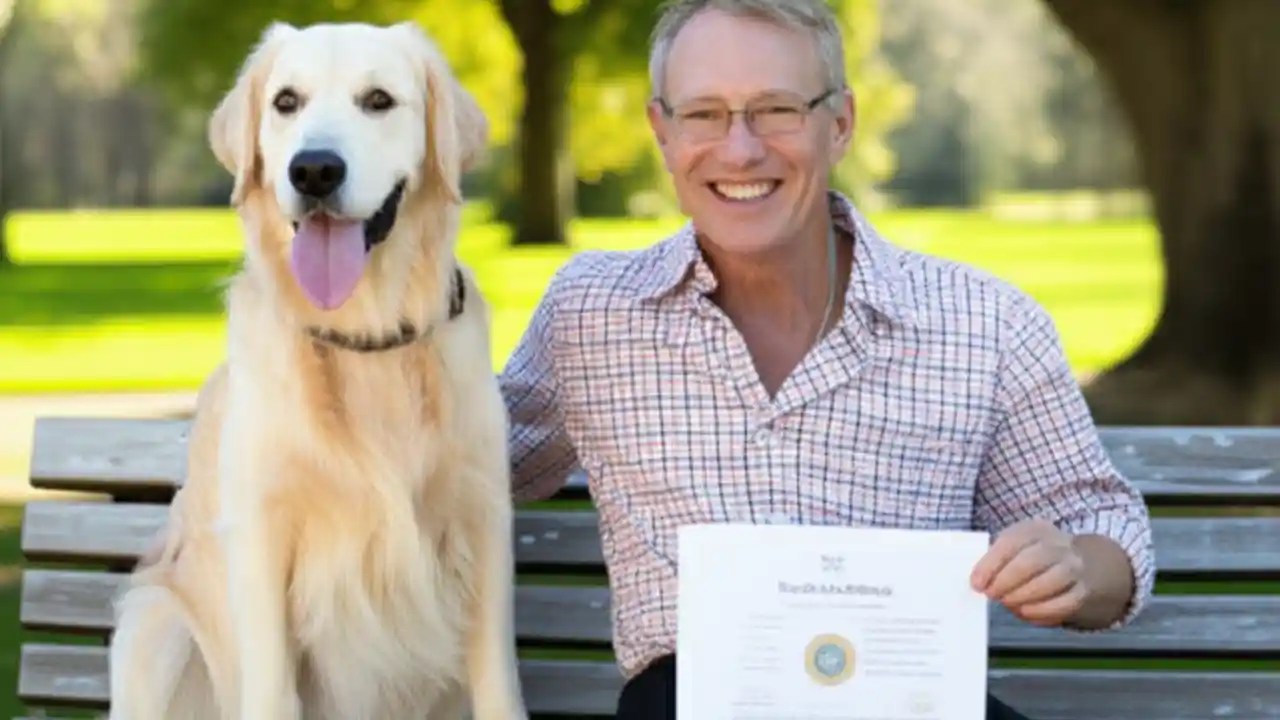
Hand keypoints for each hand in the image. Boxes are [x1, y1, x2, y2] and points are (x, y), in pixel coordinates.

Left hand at [969, 518, 1086, 626]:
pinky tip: (1026, 612)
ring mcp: (1073, 567)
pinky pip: (1065, 602)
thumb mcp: (1014, 548)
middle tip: (992, 595)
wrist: (1077, 562)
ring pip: (1050, 581)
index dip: (991, 564)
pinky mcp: (1082, 590)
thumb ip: (996, 561)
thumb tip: (979, 582)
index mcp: (1034, 530)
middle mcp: (1057, 545)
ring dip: (1024, 596)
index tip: (977, 584)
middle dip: (1007, 581)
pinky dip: (1042, 610)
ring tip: (1008, 603)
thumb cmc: (1032, 556)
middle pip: (1031, 561)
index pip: (1011, 542)